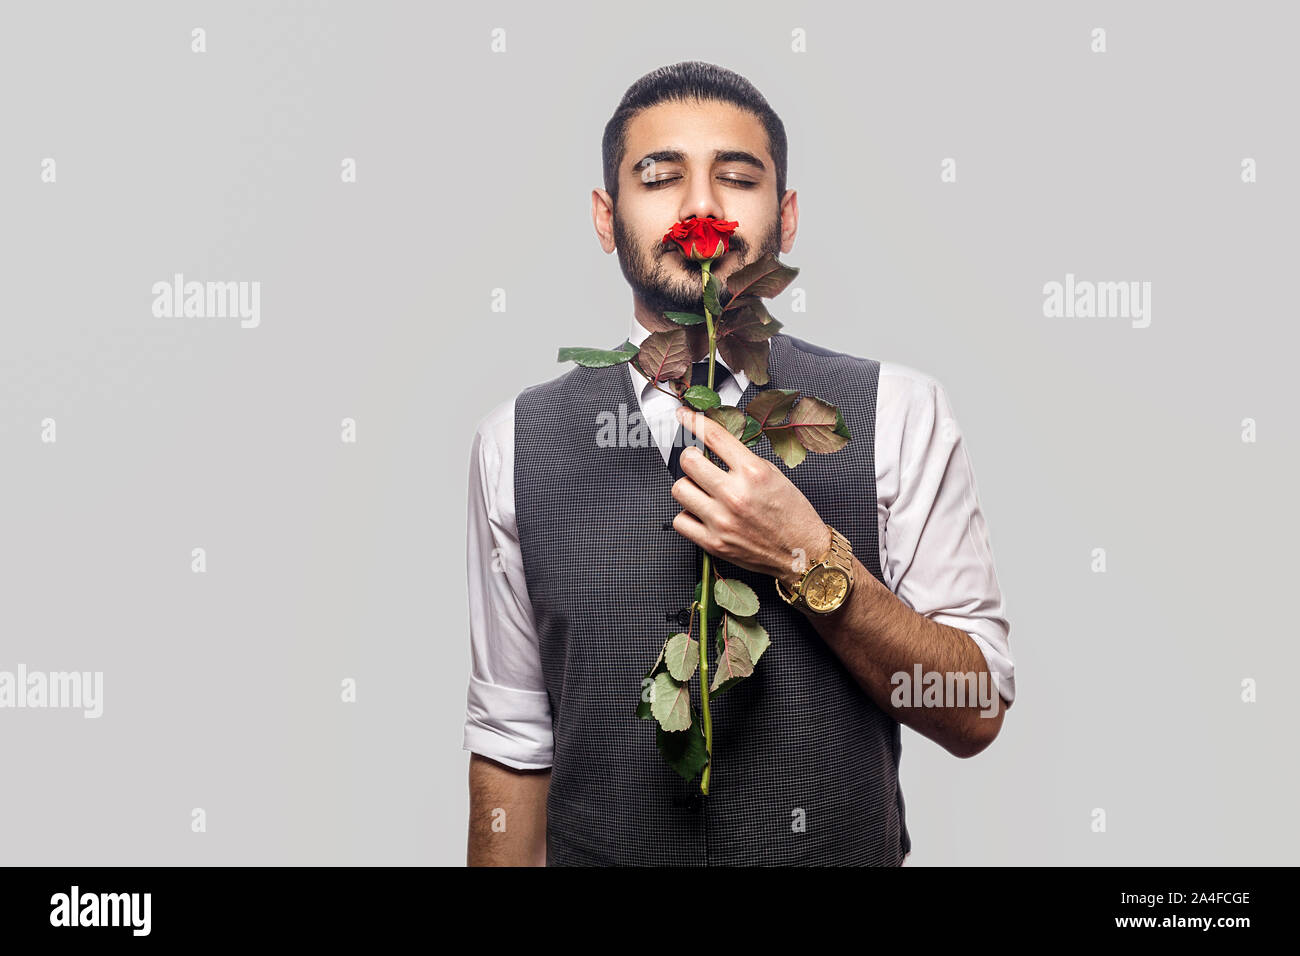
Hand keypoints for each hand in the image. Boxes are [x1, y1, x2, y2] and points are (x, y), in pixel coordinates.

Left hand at [671, 406, 829, 588]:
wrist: (801, 552)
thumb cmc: (791, 515)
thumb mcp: (773, 474)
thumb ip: (741, 459)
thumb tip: (712, 444)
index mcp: (753, 473)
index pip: (713, 436)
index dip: (692, 421)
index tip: (683, 416)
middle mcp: (735, 495)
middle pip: (688, 461)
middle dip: (690, 457)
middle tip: (697, 462)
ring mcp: (721, 520)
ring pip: (679, 489)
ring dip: (688, 486)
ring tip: (702, 491)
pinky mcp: (713, 543)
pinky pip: (680, 520)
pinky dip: (687, 515)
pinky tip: (701, 513)